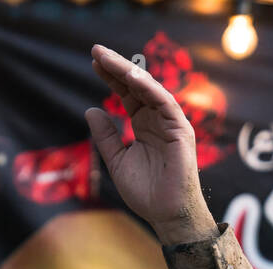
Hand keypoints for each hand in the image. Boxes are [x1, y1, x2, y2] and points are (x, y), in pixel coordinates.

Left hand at [84, 44, 213, 244]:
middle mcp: (157, 119)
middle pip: (136, 86)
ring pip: (149, 90)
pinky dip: (149, 89)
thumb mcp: (117, 161)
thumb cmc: (146, 192)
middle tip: (96, 51)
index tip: (93, 62)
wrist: (166, 214)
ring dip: (129, 73)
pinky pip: (165, 103)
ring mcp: (170, 123)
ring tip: (109, 60)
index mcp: (143, 125)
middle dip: (116, 68)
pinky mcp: (181, 130)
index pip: (126, 94)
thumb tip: (91, 110)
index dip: (110, 78)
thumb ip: (106, 136)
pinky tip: (132, 78)